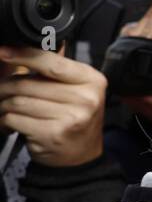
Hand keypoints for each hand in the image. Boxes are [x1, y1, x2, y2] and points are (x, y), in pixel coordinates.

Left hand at [0, 46, 106, 166]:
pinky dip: (4, 120)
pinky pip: (15, 119)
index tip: (3, 51)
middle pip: (29, 84)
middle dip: (6, 86)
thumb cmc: (74, 118)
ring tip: (3, 107)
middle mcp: (86, 99)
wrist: (82, 154)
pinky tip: (8, 123)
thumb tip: (26, 47)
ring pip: (18, 101)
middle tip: (0, 90)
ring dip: (3, 104)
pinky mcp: (53, 134)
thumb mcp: (76, 89)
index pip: (53, 64)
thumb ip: (56, 69)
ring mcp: (71, 118)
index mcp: (92, 81)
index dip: (24, 56)